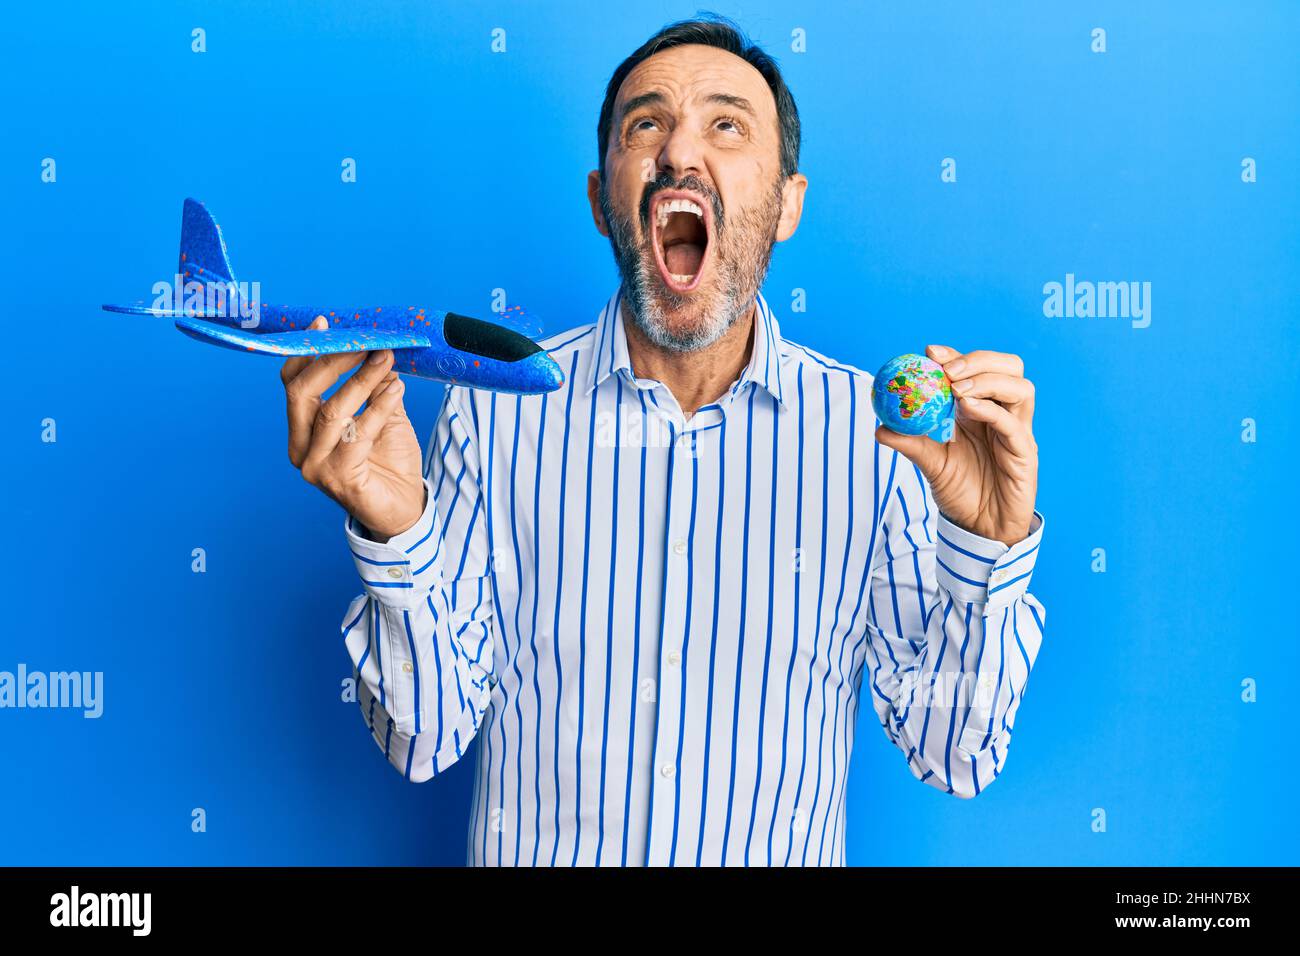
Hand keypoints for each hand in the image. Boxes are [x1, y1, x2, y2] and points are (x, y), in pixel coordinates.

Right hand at [281, 316, 425, 539]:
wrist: (403, 508)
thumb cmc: (387, 461)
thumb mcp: (381, 415)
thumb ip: (373, 387)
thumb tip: (376, 350)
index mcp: (302, 429)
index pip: (293, 384)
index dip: (307, 353)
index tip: (326, 326)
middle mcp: (301, 448)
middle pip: (302, 393)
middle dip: (332, 361)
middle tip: (363, 342)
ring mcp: (316, 466)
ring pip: (331, 412)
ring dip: (361, 380)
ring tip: (386, 360)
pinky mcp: (339, 479)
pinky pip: (358, 434)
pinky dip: (379, 408)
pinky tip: (397, 390)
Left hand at [874, 345, 1037, 545]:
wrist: (980, 528)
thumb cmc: (960, 492)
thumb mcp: (930, 463)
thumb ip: (910, 442)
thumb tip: (879, 427)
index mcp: (981, 408)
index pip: (977, 369)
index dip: (956, 355)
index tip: (929, 352)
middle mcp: (1003, 414)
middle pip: (1008, 367)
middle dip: (978, 360)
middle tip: (947, 369)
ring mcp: (1017, 431)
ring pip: (1020, 387)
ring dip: (987, 380)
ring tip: (958, 388)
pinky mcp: (1025, 452)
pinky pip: (1013, 424)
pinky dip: (990, 410)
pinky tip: (967, 408)